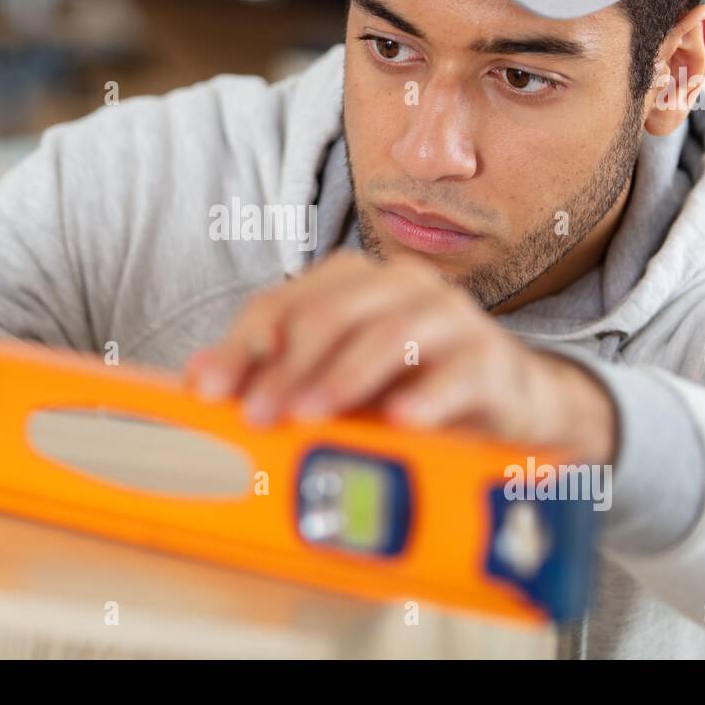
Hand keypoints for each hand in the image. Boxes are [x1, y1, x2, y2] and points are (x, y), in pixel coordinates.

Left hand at [186, 251, 616, 461]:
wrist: (509, 405)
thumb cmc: (408, 387)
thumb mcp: (334, 380)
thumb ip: (272, 372)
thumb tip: (195, 378)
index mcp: (354, 283)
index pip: (284, 301)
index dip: (242, 345)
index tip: (212, 391)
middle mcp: (400, 286)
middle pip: (331, 314)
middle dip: (286, 365)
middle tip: (256, 414)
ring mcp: (450, 318)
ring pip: (390, 334)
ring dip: (344, 377)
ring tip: (310, 415)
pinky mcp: (492, 359)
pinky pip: (456, 374)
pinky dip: (426, 397)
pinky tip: (399, 421)